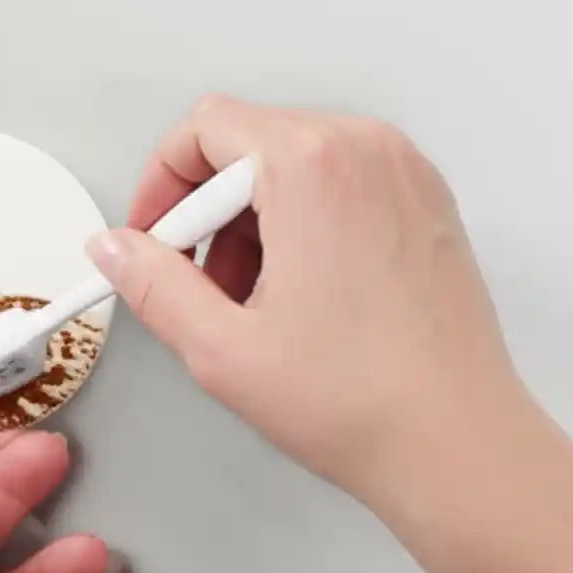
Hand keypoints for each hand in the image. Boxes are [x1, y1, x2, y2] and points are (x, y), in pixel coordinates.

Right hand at [87, 94, 513, 491]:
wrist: (458, 445)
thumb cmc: (358, 400)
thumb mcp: (219, 347)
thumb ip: (150, 283)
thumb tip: (114, 247)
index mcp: (312, 166)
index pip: (206, 127)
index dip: (161, 183)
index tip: (153, 239)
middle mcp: (366, 150)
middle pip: (249, 142)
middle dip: (207, 211)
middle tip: (199, 284)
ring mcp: (405, 174)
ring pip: (292, 165)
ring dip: (252, 221)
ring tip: (252, 302)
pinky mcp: (425, 204)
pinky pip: (339, 184)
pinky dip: (301, 223)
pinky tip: (297, 295)